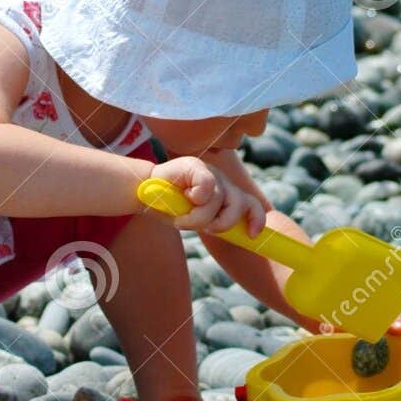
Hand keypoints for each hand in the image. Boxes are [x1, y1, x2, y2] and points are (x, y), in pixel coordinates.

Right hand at [150, 157, 267, 237]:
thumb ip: (213, 222)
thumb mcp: (195, 219)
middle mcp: (222, 182)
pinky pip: (207, 189)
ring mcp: (211, 172)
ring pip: (219, 201)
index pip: (252, 204)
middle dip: (224, 222)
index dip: (257, 219)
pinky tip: (182, 197)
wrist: (143, 193)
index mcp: (225, 195)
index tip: (252, 235)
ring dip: (198, 218)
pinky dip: (194, 200)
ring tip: (183, 218)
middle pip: (242, 203)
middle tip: (206, 228)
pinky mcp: (197, 166)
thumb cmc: (169, 208)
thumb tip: (232, 233)